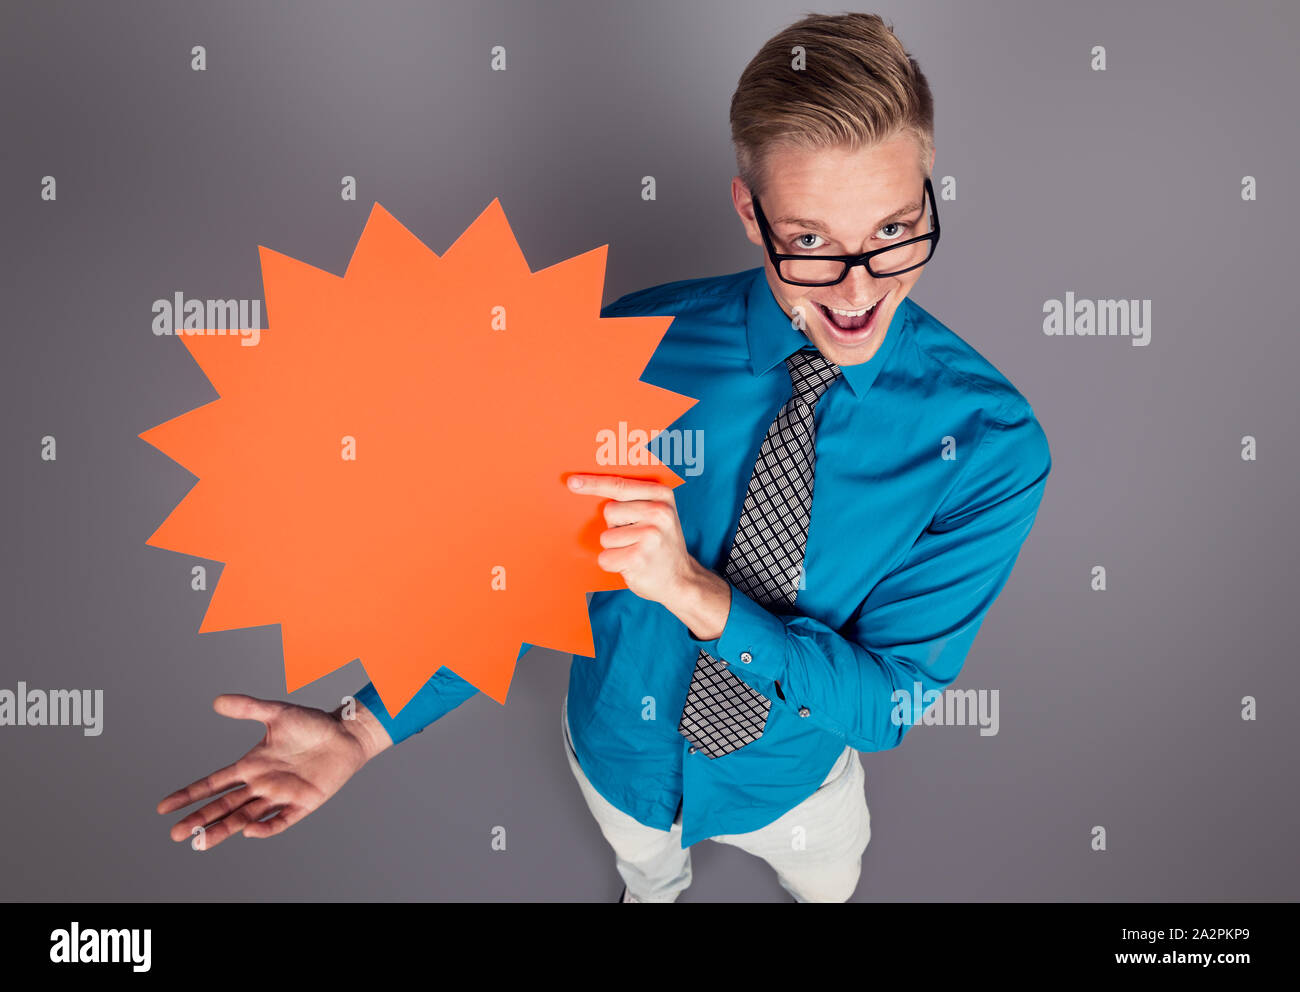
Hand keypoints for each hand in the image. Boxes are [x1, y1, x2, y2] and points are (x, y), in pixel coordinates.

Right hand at [156, 693, 389, 849]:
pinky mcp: (303, 803)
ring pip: (245, 817)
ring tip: (201, 842)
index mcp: (252, 765)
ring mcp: (281, 795)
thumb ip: (248, 707)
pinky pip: (280, 820)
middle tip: (176, 835)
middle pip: (224, 806)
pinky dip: (265, 827)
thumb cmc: (312, 725)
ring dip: (224, 830)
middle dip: (200, 820)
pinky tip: (248, 831)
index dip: (190, 795)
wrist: (346, 734)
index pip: (214, 784)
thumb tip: (216, 700)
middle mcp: (262, 784)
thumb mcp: (277, 713)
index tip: (164, 807)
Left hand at [567, 473, 696, 604]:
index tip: (573, 482)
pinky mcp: (638, 558)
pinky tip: (633, 565)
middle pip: (609, 511)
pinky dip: (614, 564)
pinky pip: (605, 558)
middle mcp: (659, 513)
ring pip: (606, 537)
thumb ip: (635, 497)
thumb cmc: (661, 545)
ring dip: (615, 548)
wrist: (682, 580)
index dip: (593, 483)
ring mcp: (649, 536)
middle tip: (638, 538)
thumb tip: (591, 484)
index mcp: (663, 495)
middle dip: (616, 527)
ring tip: (637, 552)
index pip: (620, 485)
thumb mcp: (659, 513)